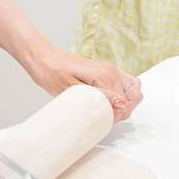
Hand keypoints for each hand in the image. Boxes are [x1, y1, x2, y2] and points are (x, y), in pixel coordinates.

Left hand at [22, 43, 142, 120]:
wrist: (45, 60)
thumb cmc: (53, 74)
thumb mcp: (72, 89)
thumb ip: (99, 97)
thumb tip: (120, 104)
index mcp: (104, 75)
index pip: (125, 103)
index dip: (115, 116)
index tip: (102, 119)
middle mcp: (112, 71)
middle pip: (131, 99)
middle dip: (121, 112)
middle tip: (103, 116)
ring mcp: (111, 70)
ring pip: (134, 92)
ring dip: (126, 105)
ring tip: (109, 111)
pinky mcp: (108, 71)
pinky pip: (128, 83)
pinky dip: (126, 95)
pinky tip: (113, 102)